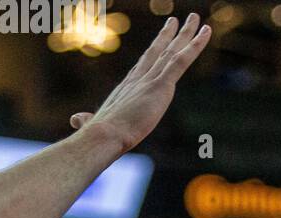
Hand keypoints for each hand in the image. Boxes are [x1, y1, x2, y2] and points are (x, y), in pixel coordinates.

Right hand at [69, 16, 211, 151]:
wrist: (102, 136)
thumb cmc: (96, 136)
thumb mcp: (92, 124)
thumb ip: (87, 120)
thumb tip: (74, 120)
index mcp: (126, 88)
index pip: (143, 65)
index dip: (152, 51)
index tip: (159, 39)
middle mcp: (139, 79)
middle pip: (157, 52)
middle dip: (169, 35)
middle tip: (177, 20)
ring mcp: (150, 79)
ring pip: (172, 51)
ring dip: (186, 34)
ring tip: (196, 19)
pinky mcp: (161, 85)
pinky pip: (182, 59)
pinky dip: (195, 45)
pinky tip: (206, 31)